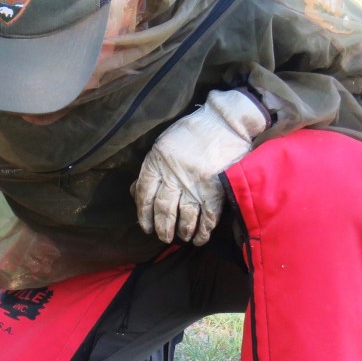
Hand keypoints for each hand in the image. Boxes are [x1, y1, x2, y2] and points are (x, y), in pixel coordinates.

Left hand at [134, 89, 269, 244]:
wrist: (226, 122)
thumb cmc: (193, 133)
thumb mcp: (163, 145)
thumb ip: (151, 169)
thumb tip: (135, 192)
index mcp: (157, 162)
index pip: (144, 193)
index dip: (143, 213)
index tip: (146, 226)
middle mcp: (173, 175)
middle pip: (163, 209)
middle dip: (163, 227)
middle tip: (164, 237)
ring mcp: (195, 184)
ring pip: (184, 216)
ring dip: (183, 231)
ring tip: (182, 238)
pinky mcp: (215, 189)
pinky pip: (208, 216)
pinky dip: (204, 230)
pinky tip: (200, 238)